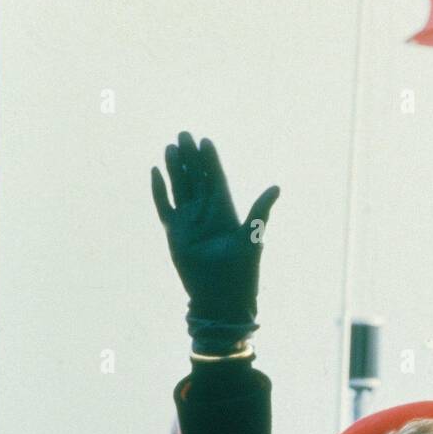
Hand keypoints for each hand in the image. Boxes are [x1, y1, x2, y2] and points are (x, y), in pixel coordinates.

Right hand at [151, 132, 278, 349]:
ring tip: (171, 147)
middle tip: (184, 134)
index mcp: (225, 212)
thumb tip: (277, 187)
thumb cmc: (240, 273)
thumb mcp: (251, 237)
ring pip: (179, 188)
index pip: (216, 180)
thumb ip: (260, 211)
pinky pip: (164, 206)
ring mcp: (188, 223)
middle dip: (191, 158)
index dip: (211, 162)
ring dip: (175, 169)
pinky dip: (159, 191)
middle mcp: (206, 214)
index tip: (206, 141)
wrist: (220, 299)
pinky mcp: (174, 233)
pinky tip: (155, 172)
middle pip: (196, 179)